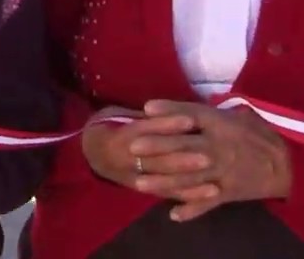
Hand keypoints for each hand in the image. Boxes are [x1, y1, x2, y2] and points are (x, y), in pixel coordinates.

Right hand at [81, 106, 219, 203]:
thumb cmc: (111, 127)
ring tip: (212, 176)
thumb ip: (143, 116)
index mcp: (117, 136)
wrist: (91, 153)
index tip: (190, 120)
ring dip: (188, 179)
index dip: (166, 126)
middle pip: (155, 160)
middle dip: (181, 159)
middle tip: (207, 156)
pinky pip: (168, 193)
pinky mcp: (143, 190)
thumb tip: (168, 108)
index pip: (144, 130)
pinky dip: (188, 194)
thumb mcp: (119, 115)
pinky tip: (210, 191)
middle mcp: (125, 160)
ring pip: (162, 180)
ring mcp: (134, 177)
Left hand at [132, 100, 291, 221]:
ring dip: (163, 181)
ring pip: (189, 177)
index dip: (170, 111)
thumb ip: (208, 113)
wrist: (288, 165)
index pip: (193, 115)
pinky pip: (207, 202)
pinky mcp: (228, 192)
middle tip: (132, 147)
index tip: (146, 109)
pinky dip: (191, 209)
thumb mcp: (237, 116)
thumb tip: (180, 108)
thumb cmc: (258, 135)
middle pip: (184, 145)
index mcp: (221, 125)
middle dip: (158, 147)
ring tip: (140, 183)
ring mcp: (222, 172)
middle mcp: (218, 147)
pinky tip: (172, 214)